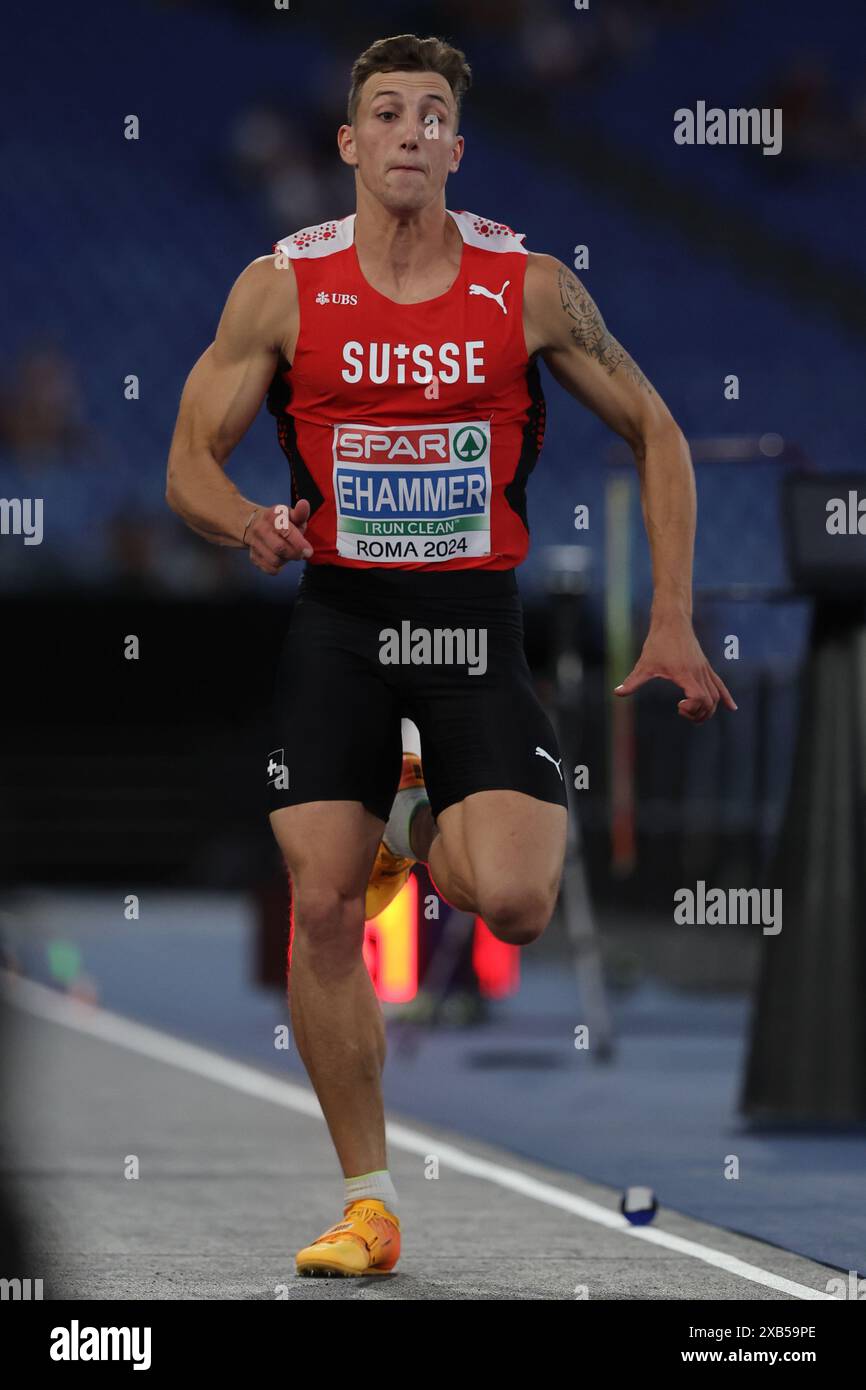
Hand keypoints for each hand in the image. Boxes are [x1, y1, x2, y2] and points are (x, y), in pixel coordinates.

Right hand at [245, 500, 311, 575]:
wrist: (256, 525)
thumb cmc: (281, 522)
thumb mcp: (292, 515)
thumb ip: (300, 512)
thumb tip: (304, 504)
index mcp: (272, 515)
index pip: (285, 531)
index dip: (299, 543)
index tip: (308, 551)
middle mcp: (260, 528)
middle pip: (279, 548)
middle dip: (295, 553)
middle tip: (301, 554)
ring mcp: (254, 543)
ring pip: (274, 560)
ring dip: (286, 560)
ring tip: (289, 553)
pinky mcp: (253, 556)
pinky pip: (269, 569)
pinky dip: (279, 568)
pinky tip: (280, 559)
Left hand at [613, 610, 736, 722]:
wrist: (672, 621)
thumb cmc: (658, 642)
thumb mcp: (644, 664)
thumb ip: (632, 681)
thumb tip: (617, 692)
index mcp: (685, 674)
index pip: (700, 699)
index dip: (692, 709)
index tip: (678, 706)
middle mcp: (699, 673)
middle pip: (710, 702)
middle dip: (699, 714)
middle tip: (683, 713)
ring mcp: (704, 670)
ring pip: (715, 695)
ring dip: (708, 710)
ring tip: (693, 714)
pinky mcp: (705, 667)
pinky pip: (719, 684)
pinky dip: (725, 697)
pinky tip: (731, 707)